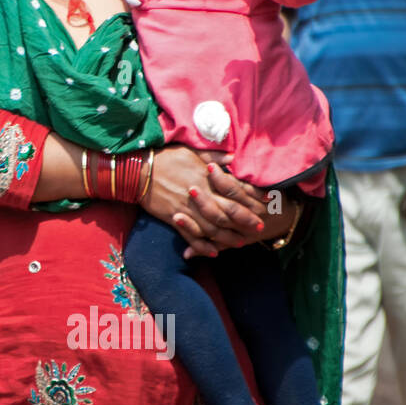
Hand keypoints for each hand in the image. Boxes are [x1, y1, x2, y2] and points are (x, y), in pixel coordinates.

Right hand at [141, 147, 266, 257]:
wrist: (138, 170)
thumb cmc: (165, 158)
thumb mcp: (190, 151)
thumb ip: (213, 156)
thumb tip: (233, 158)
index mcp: (206, 177)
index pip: (235, 188)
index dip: (252, 196)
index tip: (267, 201)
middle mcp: (201, 195)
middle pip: (228, 211)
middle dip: (245, 220)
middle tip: (260, 227)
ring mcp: (188, 208)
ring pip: (213, 227)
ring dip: (228, 237)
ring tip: (240, 242)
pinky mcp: (175, 218)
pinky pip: (192, 236)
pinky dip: (203, 246)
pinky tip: (213, 253)